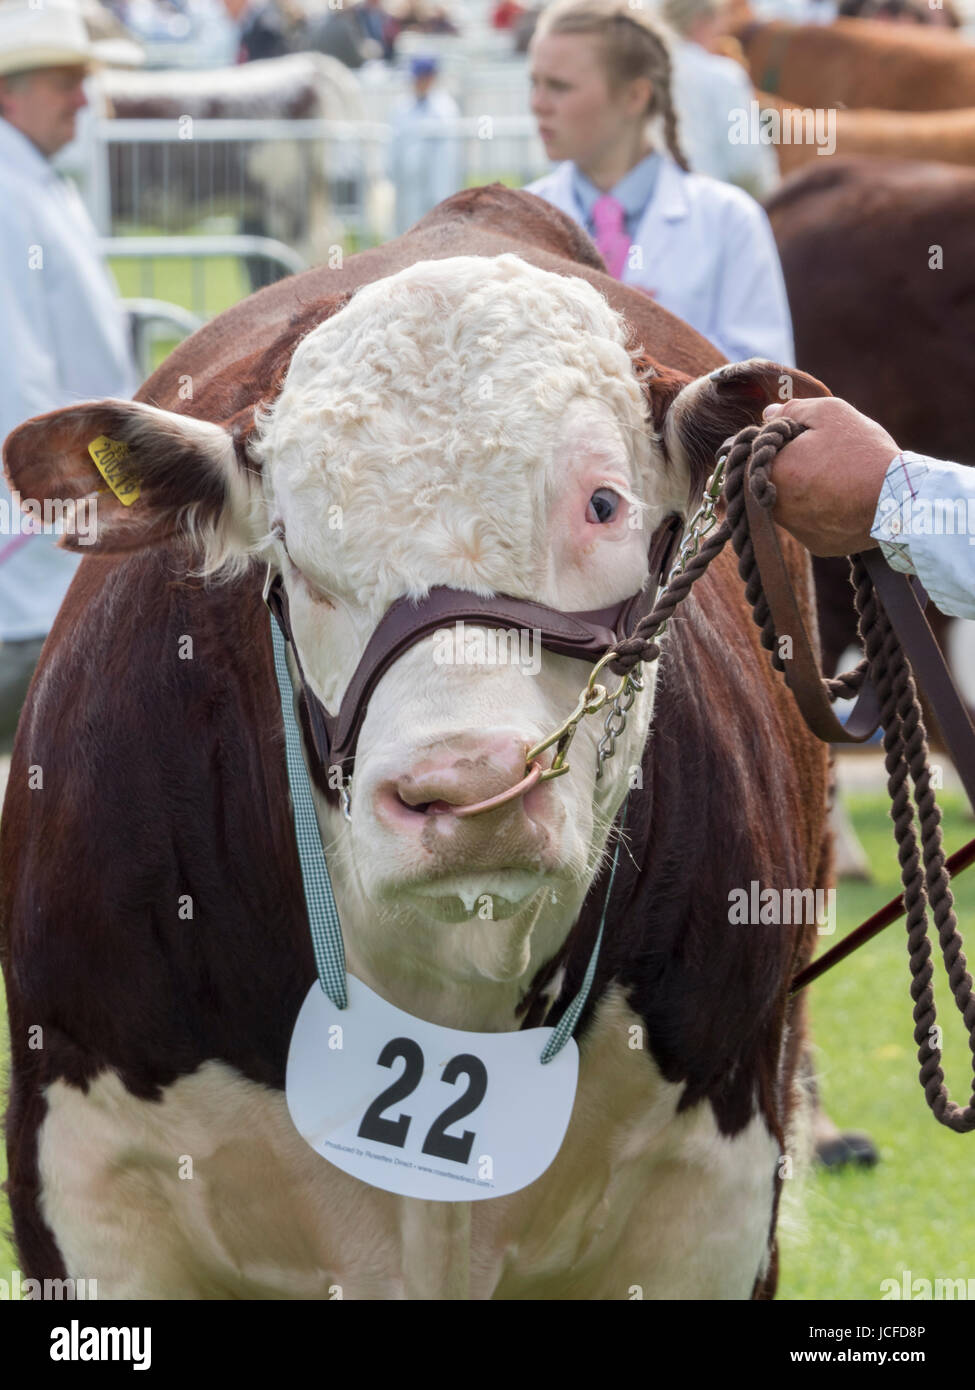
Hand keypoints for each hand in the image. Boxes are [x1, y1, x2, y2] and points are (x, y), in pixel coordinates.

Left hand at [761, 398, 900, 556]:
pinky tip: (844, 499)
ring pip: (792, 504)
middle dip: (793, 467)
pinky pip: (812, 523)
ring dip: (806, 490)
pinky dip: (822, 511)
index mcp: (773, 473)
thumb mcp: (830, 413)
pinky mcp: (817, 545)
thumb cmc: (862, 451)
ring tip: (839, 477)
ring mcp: (797, 530)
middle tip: (826, 456)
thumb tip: (768, 414)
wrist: (899, 498)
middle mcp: (777, 508)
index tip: (802, 437)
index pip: (758, 454)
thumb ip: (793, 410)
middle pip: (774, 481)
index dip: (780, 442)